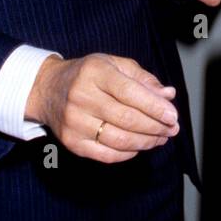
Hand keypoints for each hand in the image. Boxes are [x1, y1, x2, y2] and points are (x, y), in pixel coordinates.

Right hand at [25, 53, 179, 164]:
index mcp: (95, 73)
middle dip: (155, 127)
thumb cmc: (88, 75)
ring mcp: (74, 121)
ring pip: (119, 140)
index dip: (155, 107)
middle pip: (127, 119)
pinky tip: (139, 147)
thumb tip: (167, 95)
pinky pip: (107, 155)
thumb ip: (143, 79)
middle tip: (171, 129)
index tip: (172, 116)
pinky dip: (128, 153)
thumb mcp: (114, 65)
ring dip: (146, 142)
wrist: (48, 89)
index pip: (130, 93)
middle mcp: (81, 97)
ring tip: (160, 138)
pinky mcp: (72, 142)